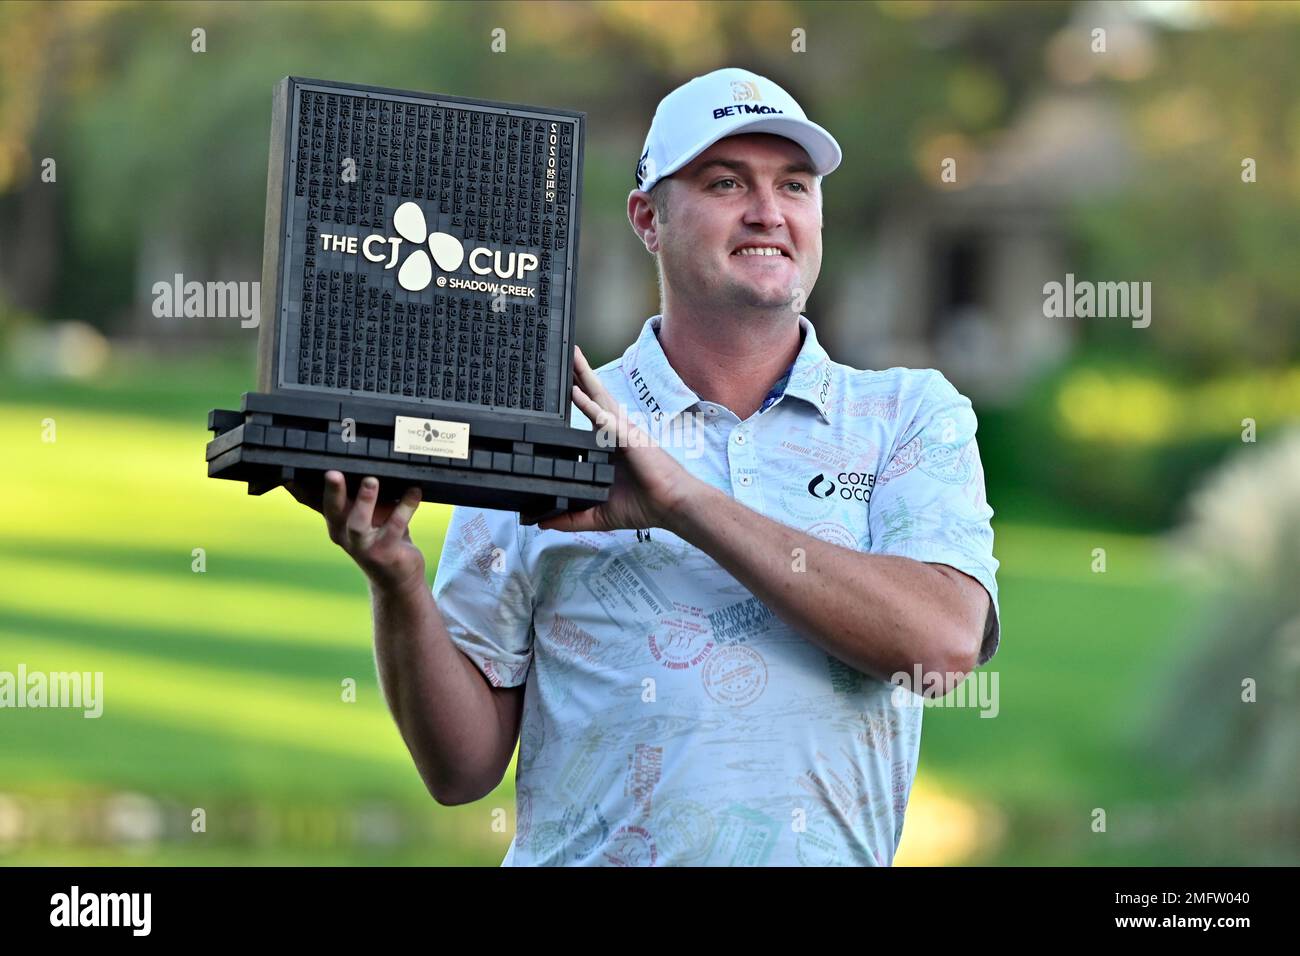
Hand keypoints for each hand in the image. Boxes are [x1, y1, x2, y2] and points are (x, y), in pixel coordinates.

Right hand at [286, 470, 425, 591]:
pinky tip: (414, 491)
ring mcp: (363, 547)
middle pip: (333, 512)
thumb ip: (358, 495)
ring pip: (358, 524)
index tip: (302, 471)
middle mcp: (344, 535)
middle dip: (333, 492)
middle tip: (332, 473)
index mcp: (336, 523)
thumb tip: (361, 461)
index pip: (318, 502)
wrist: (398, 578)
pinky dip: (405, 506)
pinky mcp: (385, 553)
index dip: (304, 488)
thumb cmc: (381, 539)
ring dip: (365, 501)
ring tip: (371, 481)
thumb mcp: (365, 516)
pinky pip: (395, 526)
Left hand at [538, 346, 699, 533]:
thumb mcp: (599, 514)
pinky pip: (605, 417)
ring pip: (599, 398)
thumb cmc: (644, 506)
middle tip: (562, 355)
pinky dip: (589, 405)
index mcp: (608, 446)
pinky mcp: (629, 437)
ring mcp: (623, 431)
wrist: (671, 507)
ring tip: (570, 356)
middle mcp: (615, 433)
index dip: (575, 398)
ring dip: (584, 377)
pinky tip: (576, 393)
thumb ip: (571, 518)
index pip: (588, 416)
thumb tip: (540, 522)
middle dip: (578, 376)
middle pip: (593, 398)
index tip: (558, 385)